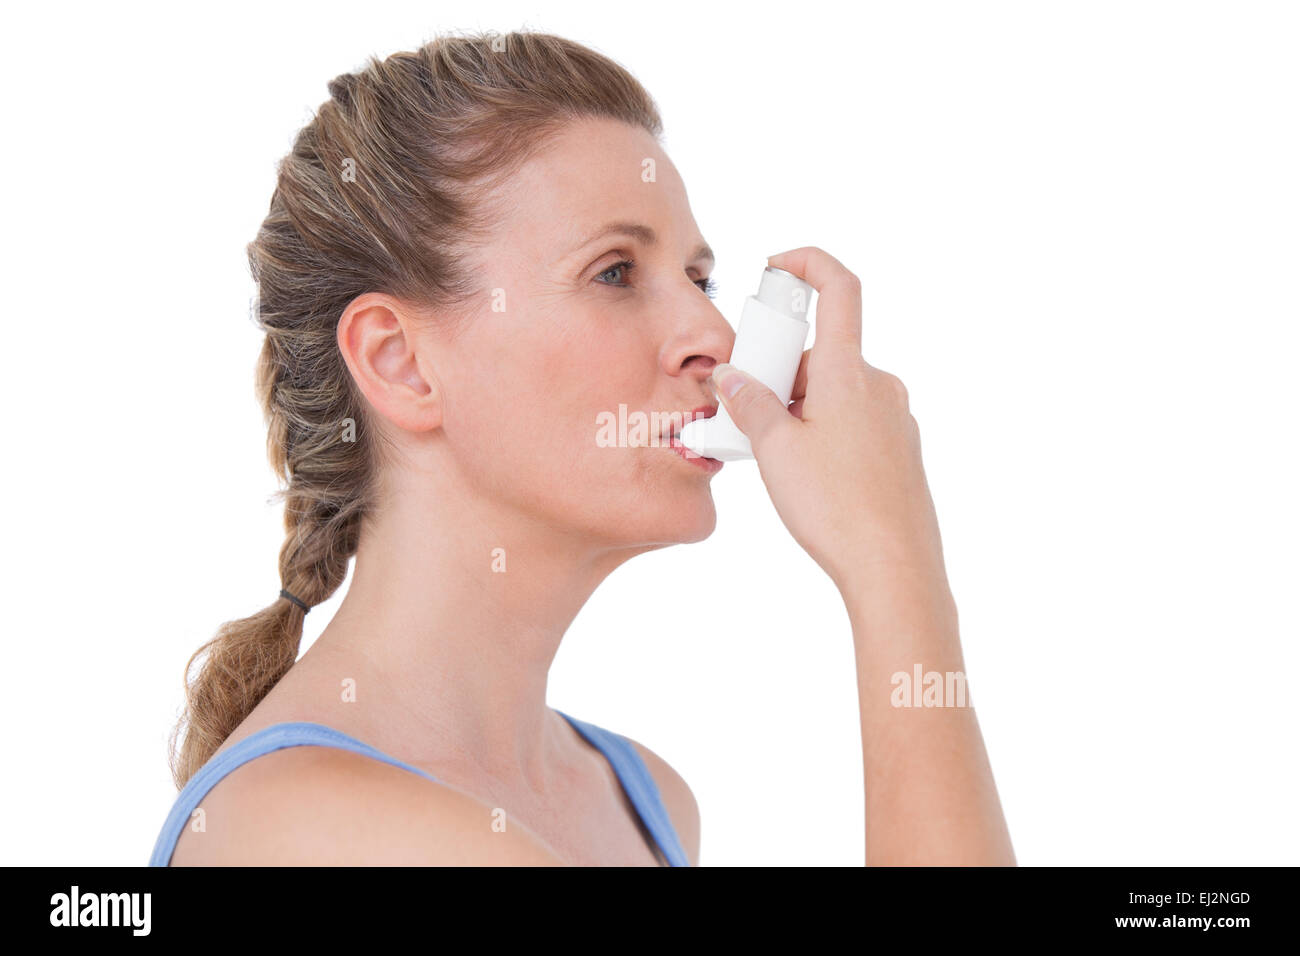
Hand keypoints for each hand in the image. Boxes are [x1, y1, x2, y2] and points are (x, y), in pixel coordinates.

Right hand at [710, 247, 950, 595]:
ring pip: (835, 393)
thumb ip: (750, 404)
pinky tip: (806, 477)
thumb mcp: (775, 451)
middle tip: (747, 413)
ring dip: (799, 409)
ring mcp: (895, 419)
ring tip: (774, 459)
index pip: (839, 288)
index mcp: (848, 372)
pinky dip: (823, 432)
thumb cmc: (836, 507)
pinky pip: (854, 422)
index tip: (778, 265)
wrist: (894, 568)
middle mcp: (879, 386)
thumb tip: (733, 377)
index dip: (809, 263)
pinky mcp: (900, 451)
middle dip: (779, 375)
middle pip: (821, 356)